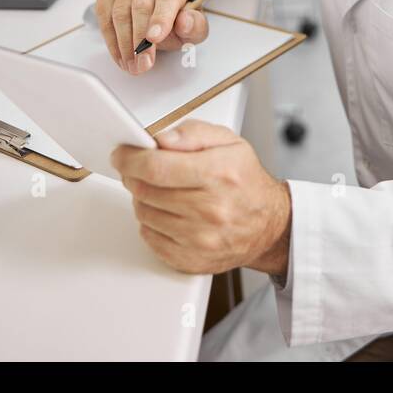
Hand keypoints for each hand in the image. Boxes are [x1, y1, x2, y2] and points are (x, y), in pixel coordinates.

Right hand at [94, 0, 209, 74]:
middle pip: (141, 6)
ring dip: (124, 44)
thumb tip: (185, 22)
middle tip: (143, 64)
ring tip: (133, 65)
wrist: (160, 10)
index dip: (160, 19)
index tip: (154, 39)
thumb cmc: (177, 18)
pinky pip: (105, 16)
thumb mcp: (195, 27)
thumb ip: (195, 26)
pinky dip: (111, 40)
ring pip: (120, 13)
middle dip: (140, 40)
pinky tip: (121, 55)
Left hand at [112, 120, 291, 275]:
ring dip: (143, 199)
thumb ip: (192, 133)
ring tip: (160, 191)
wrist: (270, 226)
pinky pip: (150, 239)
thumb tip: (161, 139)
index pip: (156, 167)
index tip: (122, 154)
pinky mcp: (191, 259)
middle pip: (145, 190)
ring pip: (144, 214)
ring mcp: (200, 239)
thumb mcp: (229, 142)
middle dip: (133, 176)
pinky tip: (167, 213)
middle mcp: (210, 209)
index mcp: (218, 174)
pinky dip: (151, 223)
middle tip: (139, 169)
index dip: (130, 158)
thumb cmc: (248, 183)